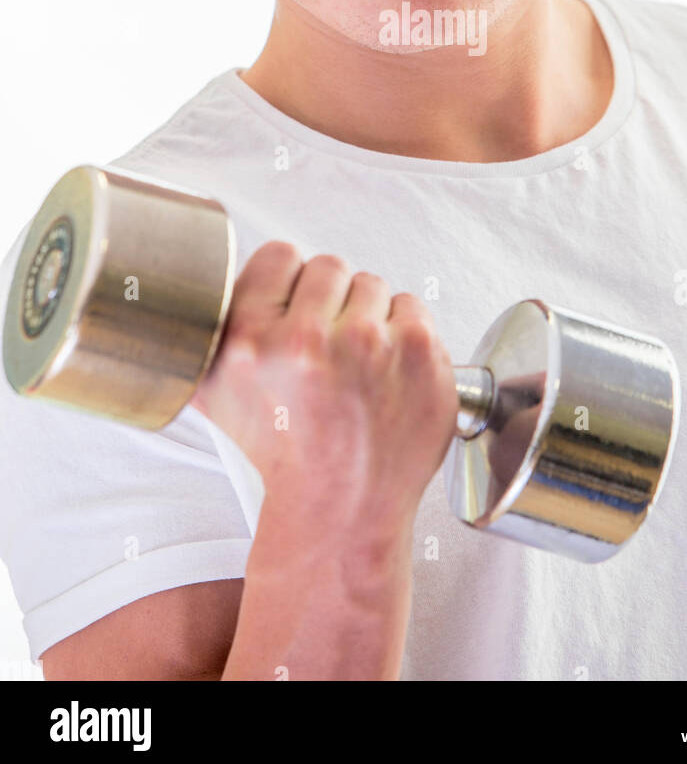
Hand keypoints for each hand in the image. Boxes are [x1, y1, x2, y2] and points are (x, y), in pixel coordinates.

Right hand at [190, 242, 457, 542]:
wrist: (341, 508)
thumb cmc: (284, 453)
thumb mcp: (214, 393)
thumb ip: (202, 332)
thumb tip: (192, 284)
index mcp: (250, 339)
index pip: (280, 255)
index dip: (289, 285)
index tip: (294, 314)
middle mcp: (307, 339)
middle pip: (330, 267)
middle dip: (331, 304)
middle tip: (327, 352)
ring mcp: (369, 344)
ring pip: (373, 285)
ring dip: (368, 318)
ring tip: (356, 368)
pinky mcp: (418, 352)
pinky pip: (412, 306)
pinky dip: (404, 335)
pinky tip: (387, 375)